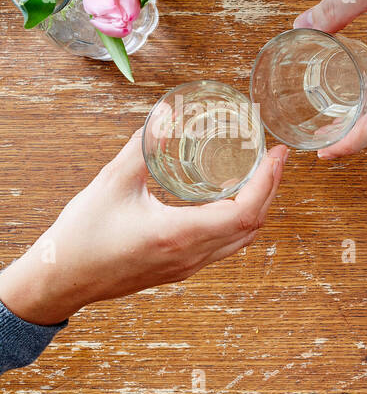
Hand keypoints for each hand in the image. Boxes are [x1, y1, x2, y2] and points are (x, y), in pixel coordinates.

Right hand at [0, 134, 288, 325]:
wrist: (61, 281)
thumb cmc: (81, 235)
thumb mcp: (111, 183)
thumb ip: (144, 146)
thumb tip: (169, 112)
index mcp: (178, 235)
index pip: (244, 212)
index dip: (267, 181)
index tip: (277, 153)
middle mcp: (191, 255)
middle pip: (252, 225)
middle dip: (270, 188)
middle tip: (275, 156)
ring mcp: (189, 266)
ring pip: (241, 239)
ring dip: (257, 205)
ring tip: (259, 172)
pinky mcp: (183, 268)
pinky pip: (225, 245)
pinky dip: (238, 219)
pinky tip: (230, 196)